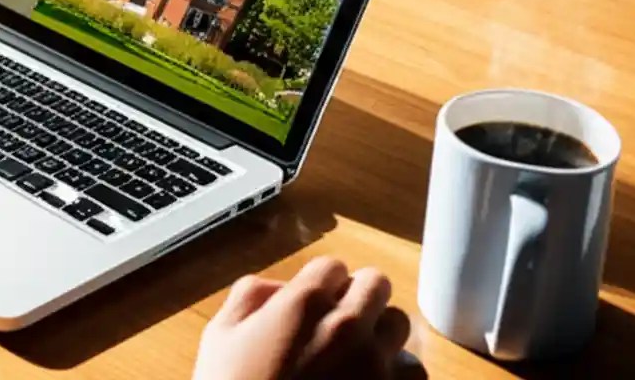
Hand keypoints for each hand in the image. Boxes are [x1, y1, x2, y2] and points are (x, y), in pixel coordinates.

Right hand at [192, 256, 416, 379]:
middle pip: (375, 284)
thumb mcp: (220, 337)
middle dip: (357, 296)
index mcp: (304, 303)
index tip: (311, 302)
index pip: (332, 266)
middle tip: (337, 320)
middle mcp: (348, 326)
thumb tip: (281, 289)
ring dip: (380, 334)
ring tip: (357, 354)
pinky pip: (414, 373)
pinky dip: (397, 374)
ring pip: (399, 325)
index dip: (319, 282)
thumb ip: (249, 297)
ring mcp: (376, 365)